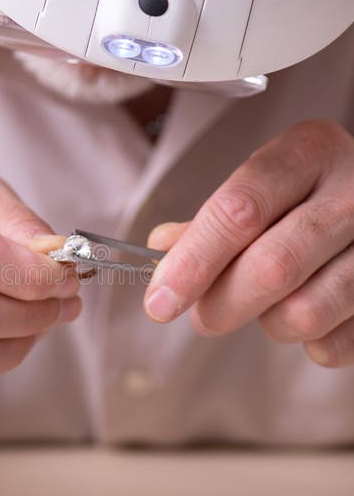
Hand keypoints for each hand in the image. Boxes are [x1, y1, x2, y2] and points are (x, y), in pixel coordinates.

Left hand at [143, 120, 353, 366]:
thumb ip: (214, 219)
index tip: (160, 301)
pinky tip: (308, 309)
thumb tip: (163, 249)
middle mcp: (353, 193)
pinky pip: (333, 344)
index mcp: (310, 151)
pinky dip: (308, 342)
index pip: (239, 211)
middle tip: (203, 316)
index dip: (192, 262)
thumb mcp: (265, 184)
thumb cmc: (310, 193)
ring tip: (265, 305)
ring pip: (304, 313)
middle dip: (221, 303)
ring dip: (268, 323)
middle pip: (272, 267)